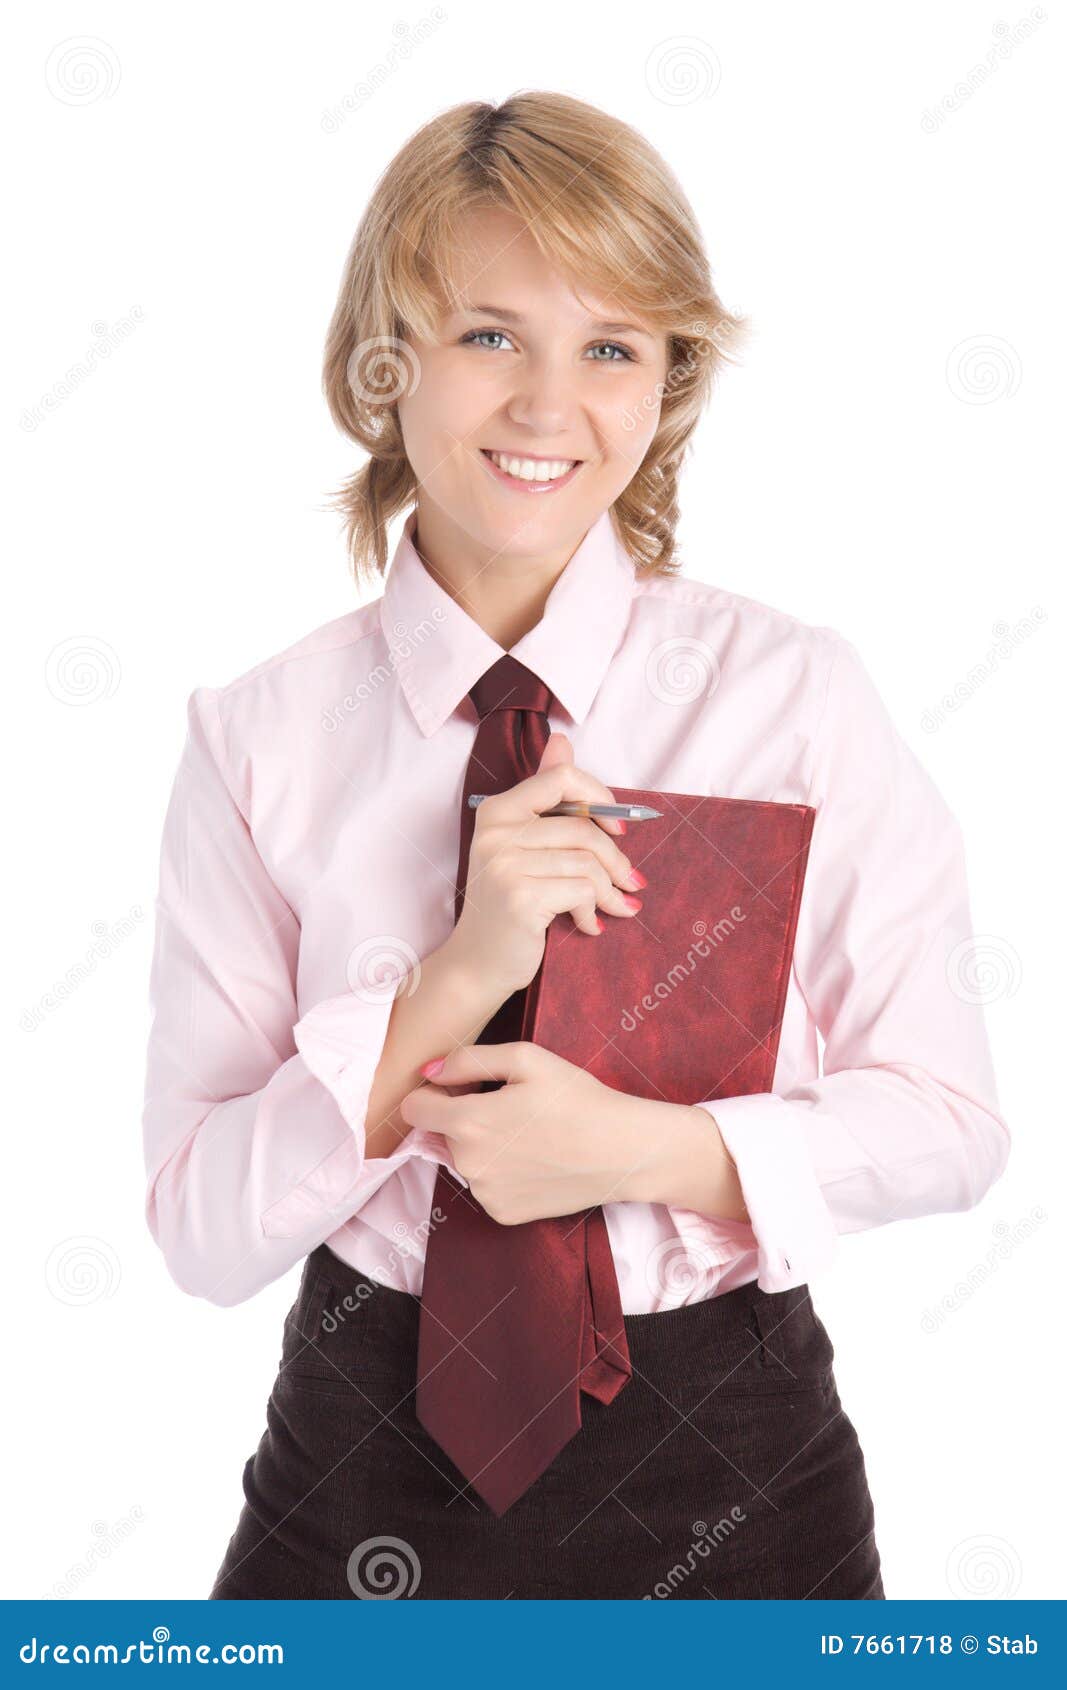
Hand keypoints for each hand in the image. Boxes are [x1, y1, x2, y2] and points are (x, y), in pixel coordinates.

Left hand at [398, 1040, 654, 1224]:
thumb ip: (467, 1060)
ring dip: (483, 1146)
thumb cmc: (577, 1098)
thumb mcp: (526, 1058)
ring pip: (465, 1160)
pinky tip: (534, 1161)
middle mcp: (467, 1164)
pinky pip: (485, 1186)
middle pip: (442, 1133)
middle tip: (512, 1108)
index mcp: (468, 1122)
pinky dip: (501, 1173)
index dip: (435, 1093)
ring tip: (529, 1135)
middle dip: (465, 1118)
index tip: (464, 1088)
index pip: (414, 1109)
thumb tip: (427, 1072)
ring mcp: (484, 1193)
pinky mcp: (502, 1214)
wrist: (622, 1151)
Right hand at [445, 731, 646, 1002]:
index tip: (619, 826)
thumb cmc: (507, 904)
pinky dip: (594, 911)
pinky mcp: (520, 897)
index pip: (560, 778)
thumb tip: (561, 740)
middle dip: (617, 860)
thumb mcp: (523, 847)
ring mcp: (505, 863)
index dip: (599, 797)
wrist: (477, 964)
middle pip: (583, 828)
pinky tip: (591, 926)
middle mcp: (496, 831)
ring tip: (618, 907)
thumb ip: (545, 797)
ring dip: (611, 891)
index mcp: (496, 810)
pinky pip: (581, 891)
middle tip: (632, 882)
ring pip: (587, 863)